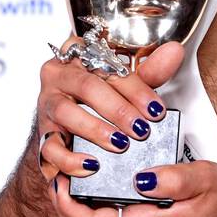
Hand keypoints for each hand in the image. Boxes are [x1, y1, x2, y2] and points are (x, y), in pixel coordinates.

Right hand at [36, 37, 183, 184]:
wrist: (73, 121)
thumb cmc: (102, 95)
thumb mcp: (126, 82)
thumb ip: (149, 72)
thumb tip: (173, 52)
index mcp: (79, 53)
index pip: (108, 65)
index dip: (135, 88)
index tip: (156, 109)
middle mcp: (58, 75)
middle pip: (87, 86)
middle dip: (118, 109)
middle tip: (142, 128)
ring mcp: (47, 104)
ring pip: (67, 113)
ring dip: (95, 129)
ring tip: (120, 144)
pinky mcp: (43, 133)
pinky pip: (50, 147)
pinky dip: (70, 158)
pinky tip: (91, 164)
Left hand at [50, 156, 216, 216]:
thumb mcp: (206, 181)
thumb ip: (174, 179)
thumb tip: (142, 177)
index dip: (66, 204)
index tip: (59, 179)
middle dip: (61, 205)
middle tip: (55, 172)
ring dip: (72, 206)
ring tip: (68, 174)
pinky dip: (88, 207)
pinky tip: (91, 184)